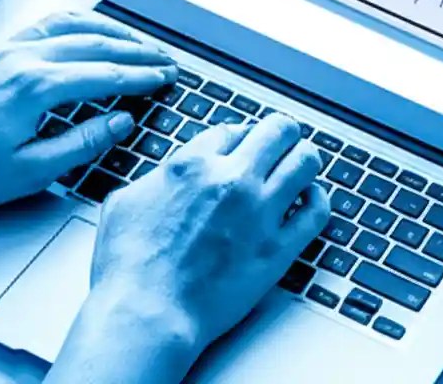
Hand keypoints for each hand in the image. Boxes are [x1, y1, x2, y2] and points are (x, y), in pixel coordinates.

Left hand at [0, 11, 175, 213]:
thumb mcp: (30, 170)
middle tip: (165, 61)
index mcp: (36, 88)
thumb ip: (82, 142)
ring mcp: (8, 51)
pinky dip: (78, 23)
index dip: (143, 77)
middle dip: (138, 52)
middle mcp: (23, 60)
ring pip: (74, 27)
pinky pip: (47, 25)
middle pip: (97, 45)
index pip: (107, 75)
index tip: (167, 78)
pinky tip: (91, 30)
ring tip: (140, 43)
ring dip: (113, 32)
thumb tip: (120, 122)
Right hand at [47, 116, 329, 383]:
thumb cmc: (129, 268)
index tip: (244, 145)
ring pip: (305, 161)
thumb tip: (168, 175)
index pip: (235, 129)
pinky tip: (310, 200)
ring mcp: (261, 213)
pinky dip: (318, 199)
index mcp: (193, 165)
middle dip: (281, 134)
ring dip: (304, 159)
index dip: (242, 136)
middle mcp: (233, 180)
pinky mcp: (279, 248)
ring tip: (301, 166)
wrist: (148, 313)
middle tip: (281, 143)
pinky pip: (317, 211)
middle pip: (278, 131)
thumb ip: (155, 179)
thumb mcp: (124, 203)